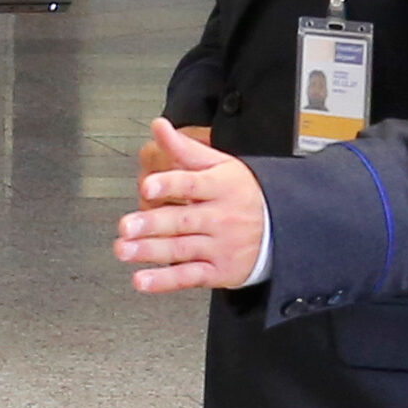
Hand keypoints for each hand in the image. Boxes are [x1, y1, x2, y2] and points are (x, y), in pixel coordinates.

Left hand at [116, 117, 263, 294]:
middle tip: (126, 226)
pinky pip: (189, 276)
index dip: (169, 184)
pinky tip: (142, 279)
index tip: (147, 186)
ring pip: (181, 249)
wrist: (283, 229)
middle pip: (182, 220)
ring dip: (150, 251)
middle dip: (152, 224)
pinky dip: (165, 280)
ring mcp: (220, 246)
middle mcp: (220, 217)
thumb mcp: (220, 165)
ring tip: (124, 249)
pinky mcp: (219, 270)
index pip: (192, 183)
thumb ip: (184, 148)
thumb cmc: (244, 192)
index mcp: (220, 187)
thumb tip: (158, 126)